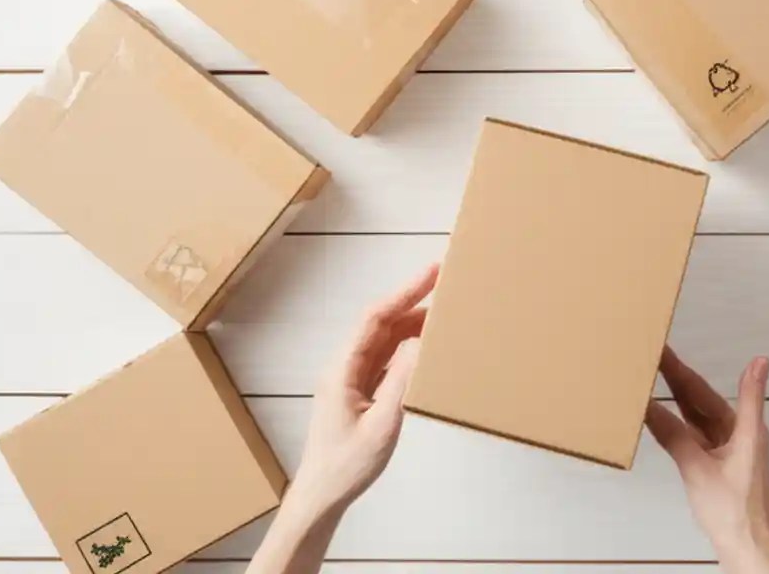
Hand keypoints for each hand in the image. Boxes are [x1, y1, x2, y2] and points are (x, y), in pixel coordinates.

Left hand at [248, 265, 437, 573]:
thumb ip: (401, 381)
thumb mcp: (382, 425)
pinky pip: (386, 360)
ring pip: (385, 341)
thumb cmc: (347, 465)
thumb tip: (420, 341)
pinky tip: (428, 347)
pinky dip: (408, 349)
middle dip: (412, 301)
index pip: (376, 317)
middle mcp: (344, 366)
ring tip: (445, 314)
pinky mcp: (359, 391)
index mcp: (342, 368)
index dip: (404, 291)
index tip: (432, 273)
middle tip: (446, 286)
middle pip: (381, 323)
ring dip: (413, 325)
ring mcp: (351, 378)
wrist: (322, 495)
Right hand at [646, 348, 768, 573]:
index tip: (664, 346)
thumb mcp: (698, 468)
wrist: (747, 548)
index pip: (702, 390)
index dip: (681, 368)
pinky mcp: (718, 464)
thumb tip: (659, 397)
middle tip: (652, 353)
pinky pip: (694, 436)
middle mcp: (738, 434)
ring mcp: (728, 449)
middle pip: (700, 399)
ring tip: (652, 376)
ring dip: (675, 398)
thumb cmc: (733, 511)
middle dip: (675, 377)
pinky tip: (659, 416)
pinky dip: (676, 425)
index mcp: (744, 428)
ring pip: (696, 417)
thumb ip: (676, 432)